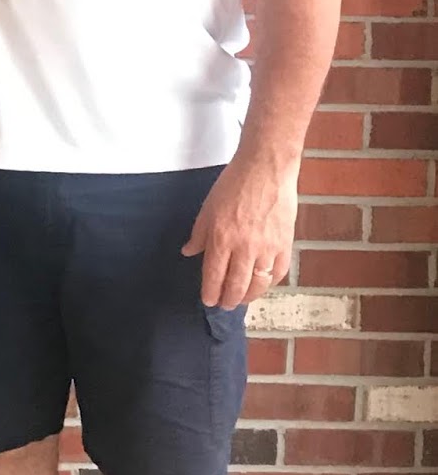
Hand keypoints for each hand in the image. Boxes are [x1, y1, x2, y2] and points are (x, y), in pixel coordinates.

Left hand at [182, 155, 298, 309]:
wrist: (266, 169)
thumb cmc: (233, 184)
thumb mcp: (207, 207)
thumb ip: (199, 234)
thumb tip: (189, 253)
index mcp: (222, 238)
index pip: (214, 275)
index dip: (210, 292)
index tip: (208, 301)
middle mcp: (245, 248)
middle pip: (236, 285)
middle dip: (228, 299)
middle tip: (224, 305)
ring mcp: (268, 248)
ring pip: (258, 284)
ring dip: (249, 296)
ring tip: (241, 299)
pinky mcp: (286, 244)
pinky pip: (279, 272)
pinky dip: (270, 282)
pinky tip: (263, 284)